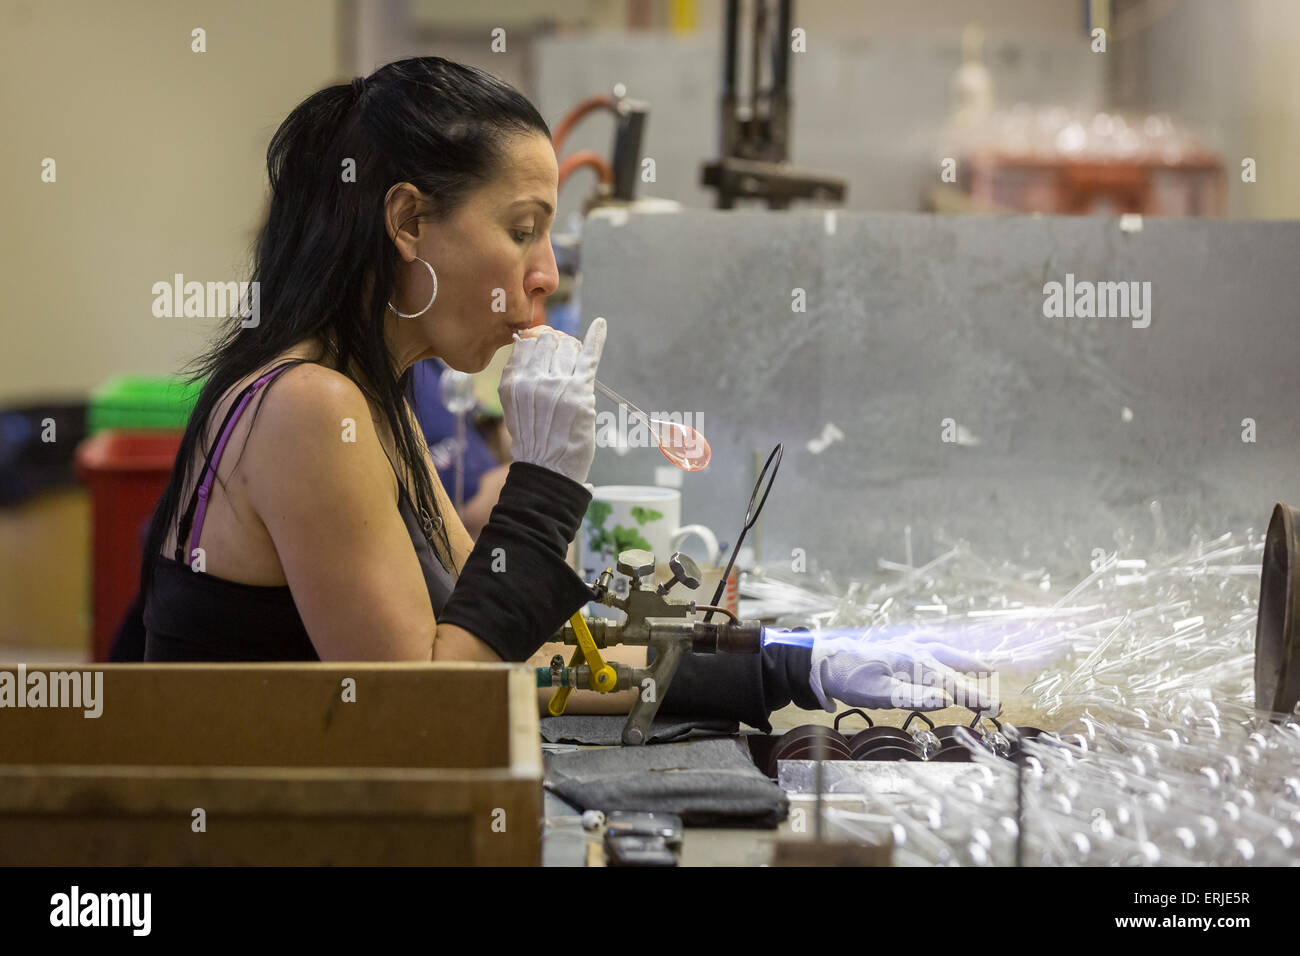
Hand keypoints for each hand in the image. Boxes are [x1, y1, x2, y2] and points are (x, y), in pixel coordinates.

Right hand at [500, 318, 606, 484]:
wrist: (549, 470)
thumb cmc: (533, 442)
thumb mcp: (513, 408)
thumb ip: (517, 378)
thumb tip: (526, 344)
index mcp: (512, 382)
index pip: (526, 344)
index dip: (538, 345)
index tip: (546, 352)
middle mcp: (532, 379)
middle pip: (548, 342)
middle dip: (557, 347)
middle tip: (563, 364)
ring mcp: (557, 383)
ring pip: (567, 346)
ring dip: (573, 351)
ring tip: (574, 367)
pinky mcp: (580, 391)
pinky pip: (588, 356)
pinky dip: (596, 338)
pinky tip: (601, 324)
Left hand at [808, 634, 997, 712]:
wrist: (824, 661)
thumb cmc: (850, 680)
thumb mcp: (879, 695)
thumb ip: (914, 697)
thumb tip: (946, 700)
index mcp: (914, 663)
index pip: (952, 683)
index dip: (974, 696)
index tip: (994, 707)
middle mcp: (915, 651)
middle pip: (953, 663)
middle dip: (975, 676)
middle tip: (994, 689)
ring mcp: (906, 646)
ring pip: (944, 651)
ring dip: (964, 659)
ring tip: (982, 667)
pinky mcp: (897, 647)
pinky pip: (930, 645)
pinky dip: (944, 649)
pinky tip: (945, 652)